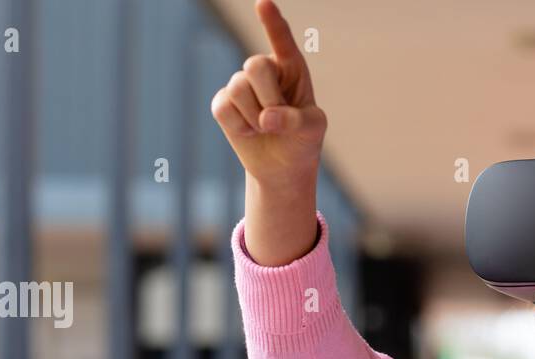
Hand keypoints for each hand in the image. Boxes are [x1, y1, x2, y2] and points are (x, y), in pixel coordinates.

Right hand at [210, 0, 326, 188]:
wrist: (282, 167)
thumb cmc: (302, 140)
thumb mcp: (311, 130)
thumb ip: (295, 120)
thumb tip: (266, 118)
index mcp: (292, 67)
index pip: (282, 40)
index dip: (272, 22)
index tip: (263, 4)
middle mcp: (265, 69)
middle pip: (255, 65)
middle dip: (269, 97)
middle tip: (278, 120)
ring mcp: (240, 84)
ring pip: (237, 88)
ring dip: (255, 117)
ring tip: (265, 127)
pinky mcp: (223, 104)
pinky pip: (223, 108)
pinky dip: (239, 127)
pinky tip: (248, 132)